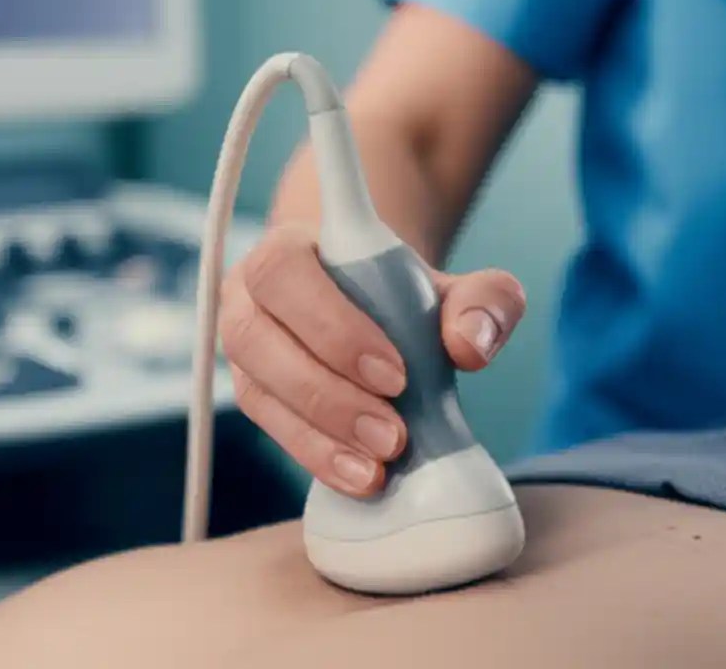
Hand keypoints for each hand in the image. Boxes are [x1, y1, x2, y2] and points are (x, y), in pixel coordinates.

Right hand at [219, 224, 524, 496]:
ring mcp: (244, 349)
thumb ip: (482, 301)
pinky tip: (359, 477)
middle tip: (393, 435)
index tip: (395, 374)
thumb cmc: (401, 292)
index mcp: (288, 248)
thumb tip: (470, 345)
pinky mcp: (254, 395)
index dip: (331, 326)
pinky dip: (315, 455)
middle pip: (256, 338)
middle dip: (327, 395)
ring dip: (318, 434)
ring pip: (255, 391)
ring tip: (378, 463)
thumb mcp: (454, 286)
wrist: (368, 305)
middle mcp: (249, 294)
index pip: (285, 272)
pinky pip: (269, 428)